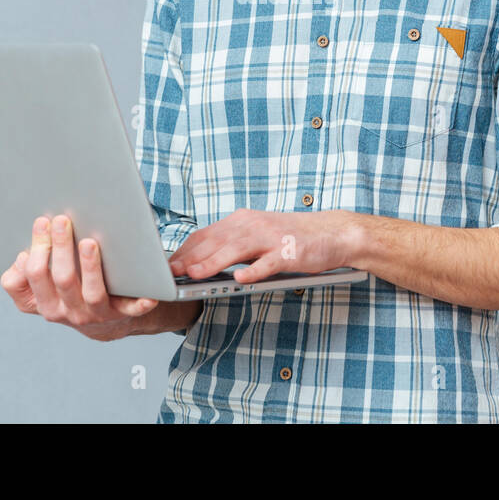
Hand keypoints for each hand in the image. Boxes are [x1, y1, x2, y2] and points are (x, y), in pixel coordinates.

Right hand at [0, 214, 158, 341]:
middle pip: (60, 279)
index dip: (33, 253)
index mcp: (44, 303)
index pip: (30, 279)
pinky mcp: (121, 314)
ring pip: (91, 292)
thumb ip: (25, 274)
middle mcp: (67, 311)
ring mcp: (95, 314)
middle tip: (62, 220)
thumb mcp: (43, 288)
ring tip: (89, 243)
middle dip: (60, 248)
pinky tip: (148, 293)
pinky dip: (140, 302)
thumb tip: (20, 256)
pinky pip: (131, 309)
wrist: (104, 323)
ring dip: (90, 266)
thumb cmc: (71, 293)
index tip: (42, 223)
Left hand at [167, 208, 359, 283]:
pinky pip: (268, 262)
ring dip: (213, 262)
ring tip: (193, 274)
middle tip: (169, 272)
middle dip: (190, 257)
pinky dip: (254, 271)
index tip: (165, 265)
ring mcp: (272, 237)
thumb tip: (200, 262)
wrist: (333, 233)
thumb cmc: (291, 238)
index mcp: (243, 220)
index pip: (206, 234)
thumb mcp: (257, 236)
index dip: (184, 249)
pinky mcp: (290, 252)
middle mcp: (254, 224)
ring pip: (237, 249)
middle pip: (216, 240)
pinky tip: (240, 279)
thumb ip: (232, 245)